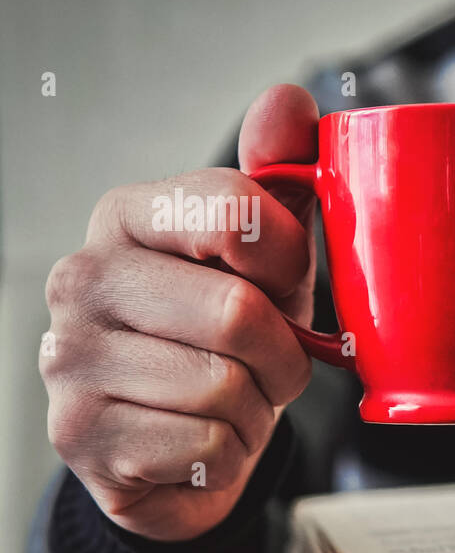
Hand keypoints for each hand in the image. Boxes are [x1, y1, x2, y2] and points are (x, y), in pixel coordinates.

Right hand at [40, 85, 320, 541]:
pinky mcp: (78, 435)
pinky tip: (203, 442)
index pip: (235, 210)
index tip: (285, 284)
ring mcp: (67, 358)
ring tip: (232, 403)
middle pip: (237, 313)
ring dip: (258, 409)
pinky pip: (206, 445)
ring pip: (225, 387)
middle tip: (270, 366)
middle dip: (283, 356)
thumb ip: (281, 175)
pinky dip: (229, 454)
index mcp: (128, 215)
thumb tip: (288, 98)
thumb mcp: (270, 258)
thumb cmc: (233, 341)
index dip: (289, 260)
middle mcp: (82, 276)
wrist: (183, 445)